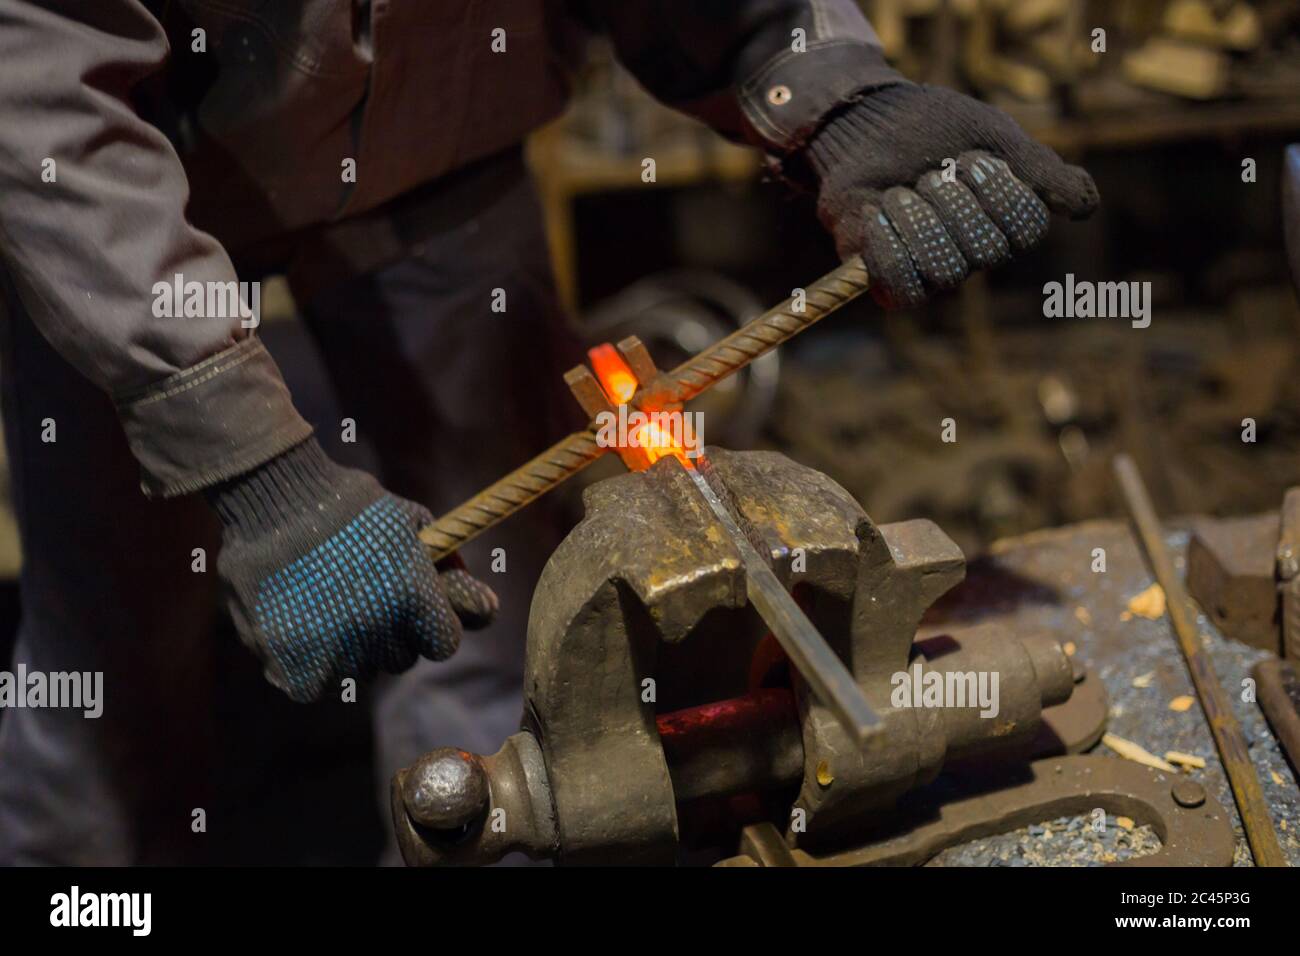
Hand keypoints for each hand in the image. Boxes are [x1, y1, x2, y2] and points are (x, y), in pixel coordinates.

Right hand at [208, 439, 497, 701]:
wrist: (273, 500)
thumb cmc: (349, 505)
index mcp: (414, 598)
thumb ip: (447, 566)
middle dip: (388, 634)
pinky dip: (308, 666)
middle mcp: (380, 631)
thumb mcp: (410, 522)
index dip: (432, 626)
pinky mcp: (295, 671)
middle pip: (400, 659)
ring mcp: (336, 654)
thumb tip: (486, 608)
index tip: (413, 609)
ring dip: (348, 650)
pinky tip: (300, 627)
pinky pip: (316, 686)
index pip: (445, 642)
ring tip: (324, 605)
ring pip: (358, 673)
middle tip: (360, 598)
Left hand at [804, 82, 1098, 308]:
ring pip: (946, 272)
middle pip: (987, 253)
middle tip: (929, 172)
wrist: (866, 123)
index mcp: (1006, 220)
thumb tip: (1086, 207)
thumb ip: (1039, 169)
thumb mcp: (991, 134)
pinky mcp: (888, 277)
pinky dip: (890, 246)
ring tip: (900, 191)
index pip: (1027, 228)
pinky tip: (879, 212)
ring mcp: (931, 269)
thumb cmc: (933, 126)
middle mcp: (974, 252)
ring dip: (919, 220)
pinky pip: (903, 287)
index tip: (968, 156)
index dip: (997, 191)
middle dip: (953, 201)